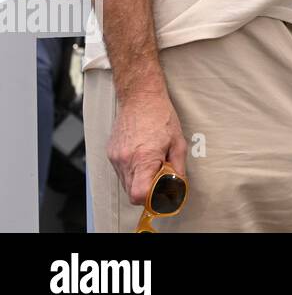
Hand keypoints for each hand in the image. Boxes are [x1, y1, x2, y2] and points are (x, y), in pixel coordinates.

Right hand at [106, 90, 188, 205]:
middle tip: (159, 176)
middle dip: (146, 189)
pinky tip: (141, 155)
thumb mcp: (178, 142)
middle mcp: (125, 160)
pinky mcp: (110, 153)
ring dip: (139, 179)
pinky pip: (120, 171)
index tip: (160, 191)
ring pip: (125, 183)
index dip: (151, 197)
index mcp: (143, 158)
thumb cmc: (160, 116)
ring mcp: (115, 157)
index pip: (139, 195)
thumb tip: (178, 185)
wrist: (140, 97)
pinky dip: (131, 169)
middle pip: (131, 192)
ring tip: (151, 161)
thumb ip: (178, 167)